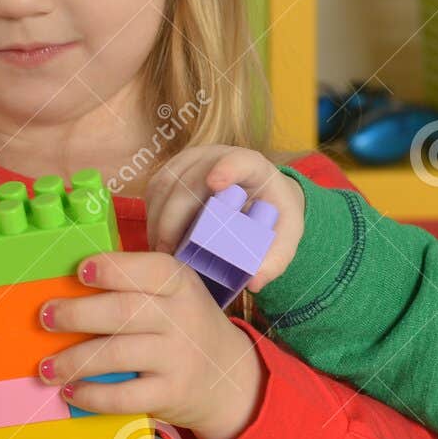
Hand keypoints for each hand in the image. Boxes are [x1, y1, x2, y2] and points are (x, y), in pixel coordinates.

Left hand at [38, 251, 265, 438]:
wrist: (229, 376)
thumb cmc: (184, 326)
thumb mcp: (175, 295)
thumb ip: (135, 286)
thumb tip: (66, 286)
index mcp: (180, 284)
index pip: (150, 270)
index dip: (112, 269)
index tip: (79, 271)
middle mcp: (182, 318)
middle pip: (123, 312)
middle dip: (77, 314)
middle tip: (45, 318)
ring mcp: (178, 357)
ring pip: (118, 355)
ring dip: (74, 361)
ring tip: (47, 367)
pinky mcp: (171, 393)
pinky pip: (124, 397)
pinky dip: (92, 396)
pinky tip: (71, 391)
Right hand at [144, 146, 304, 292]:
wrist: (261, 196)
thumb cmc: (272, 216)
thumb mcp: (285, 238)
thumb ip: (276, 260)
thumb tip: (254, 282)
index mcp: (253, 167)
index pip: (240, 161)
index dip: (227, 168)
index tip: (216, 182)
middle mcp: (218, 156)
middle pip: (189, 181)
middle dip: (174, 218)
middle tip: (169, 254)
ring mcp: (192, 160)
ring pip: (165, 184)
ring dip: (158, 220)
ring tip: (162, 253)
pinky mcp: (173, 169)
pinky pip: (155, 189)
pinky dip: (151, 216)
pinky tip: (157, 240)